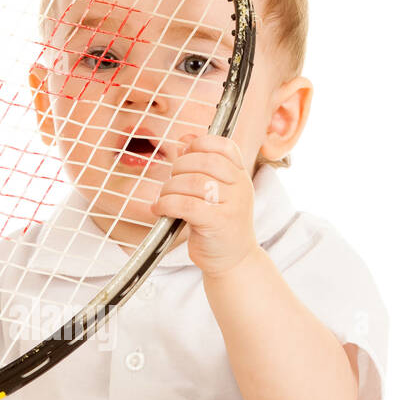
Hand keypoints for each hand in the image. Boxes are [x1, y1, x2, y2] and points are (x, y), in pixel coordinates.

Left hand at [150, 133, 257, 277]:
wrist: (233, 260)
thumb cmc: (219, 226)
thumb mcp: (216, 192)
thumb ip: (202, 166)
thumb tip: (185, 140)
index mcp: (240, 175)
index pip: (224, 145)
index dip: (200, 144)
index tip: (185, 154)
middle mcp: (240, 186)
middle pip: (204, 161)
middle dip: (179, 168)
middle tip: (171, 184)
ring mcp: (232, 204)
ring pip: (193, 182)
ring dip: (170, 188)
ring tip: (164, 199)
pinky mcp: (219, 222)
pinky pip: (186, 204)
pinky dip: (166, 204)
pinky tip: (159, 209)